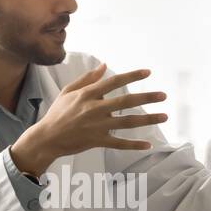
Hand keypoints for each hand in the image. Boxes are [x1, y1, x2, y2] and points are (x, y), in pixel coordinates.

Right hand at [9, 64, 167, 175]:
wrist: (46, 138)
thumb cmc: (57, 113)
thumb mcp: (68, 92)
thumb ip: (87, 79)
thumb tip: (103, 66)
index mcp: (88, 94)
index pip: (114, 82)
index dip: (132, 76)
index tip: (148, 73)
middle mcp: (94, 108)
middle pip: (126, 101)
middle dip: (147, 98)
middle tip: (164, 95)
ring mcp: (97, 126)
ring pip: (127, 122)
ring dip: (148, 119)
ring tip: (164, 116)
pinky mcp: (97, 141)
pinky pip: (119, 143)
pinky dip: (134, 145)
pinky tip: (148, 144)